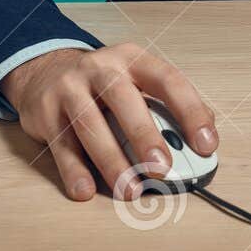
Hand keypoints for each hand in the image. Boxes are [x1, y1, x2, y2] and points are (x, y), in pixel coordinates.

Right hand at [0, 43, 217, 200]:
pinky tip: (85, 190)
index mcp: (134, 59)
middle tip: (162, 169)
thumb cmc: (104, 83)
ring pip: (91, 125)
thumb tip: (204, 133)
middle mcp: (102, 68)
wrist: (45, 70)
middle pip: (125, 101)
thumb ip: (168, 103)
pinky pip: (61, 146)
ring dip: (112, 161)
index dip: (191, 112)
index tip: (206, 145)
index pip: (169, 81)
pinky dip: (73, 171)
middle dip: (145, 137)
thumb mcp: (137, 79)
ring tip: (130, 189)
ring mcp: (70, 88)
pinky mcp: (45, 113)